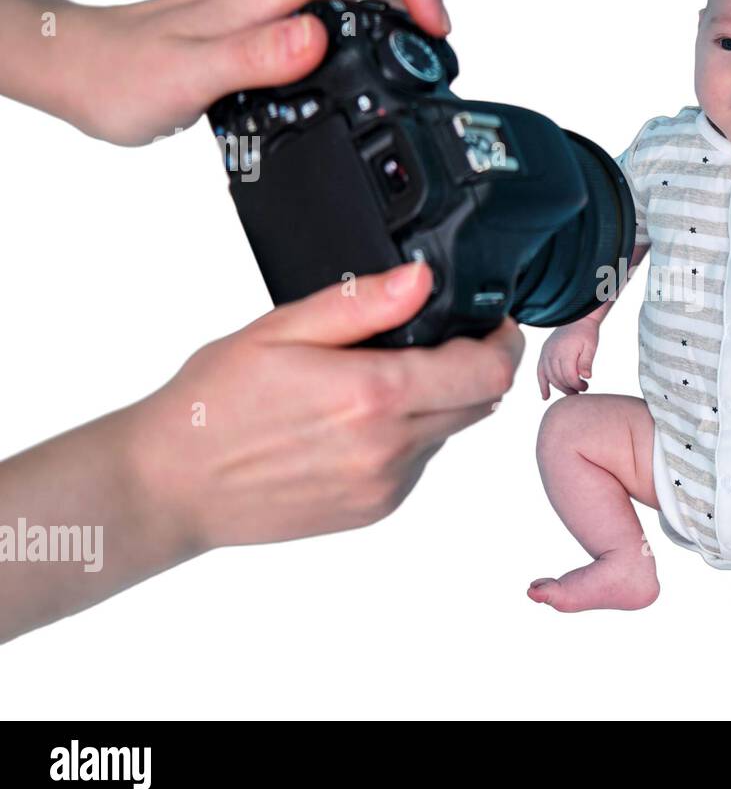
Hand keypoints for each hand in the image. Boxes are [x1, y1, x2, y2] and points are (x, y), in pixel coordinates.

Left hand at [25, 0, 450, 144]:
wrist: (75, 71)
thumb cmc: (119, 72)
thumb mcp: (189, 73)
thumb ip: (255, 55)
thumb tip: (317, 37)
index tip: (432, 27)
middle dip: (415, 0)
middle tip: (433, 52)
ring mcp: (268, 14)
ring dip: (390, 25)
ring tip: (407, 70)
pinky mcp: (260, 38)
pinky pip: (324, 30)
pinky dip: (356, 51)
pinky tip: (352, 87)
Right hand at [123, 260, 523, 548]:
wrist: (170, 485)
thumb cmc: (213, 403)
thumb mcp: (280, 329)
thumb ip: (362, 304)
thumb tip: (422, 279)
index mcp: (372, 396)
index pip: (487, 373)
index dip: (502, 342)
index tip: (490, 322)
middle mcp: (389, 447)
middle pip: (481, 403)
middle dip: (474, 367)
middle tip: (439, 341)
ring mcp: (385, 485)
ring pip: (450, 432)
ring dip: (439, 401)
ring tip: (378, 380)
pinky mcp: (375, 509)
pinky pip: (419, 462)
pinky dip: (408, 435)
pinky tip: (357, 422)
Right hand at [537, 319, 598, 398]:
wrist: (577, 318)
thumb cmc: (587, 333)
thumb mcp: (591, 346)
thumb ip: (586, 362)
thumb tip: (587, 377)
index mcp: (565, 351)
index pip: (569, 377)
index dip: (577, 385)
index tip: (586, 387)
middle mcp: (552, 353)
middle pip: (559, 379)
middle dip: (569, 389)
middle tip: (579, 392)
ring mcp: (546, 353)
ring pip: (549, 377)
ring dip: (559, 388)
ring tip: (570, 393)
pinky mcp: (544, 352)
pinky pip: (540, 371)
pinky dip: (542, 384)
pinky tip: (545, 397)